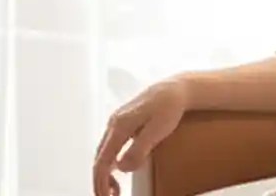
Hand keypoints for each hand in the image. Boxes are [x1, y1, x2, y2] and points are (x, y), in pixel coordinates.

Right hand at [91, 78, 189, 195]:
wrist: (176, 89)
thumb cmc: (169, 108)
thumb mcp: (157, 130)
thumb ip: (139, 149)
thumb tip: (121, 168)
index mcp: (119, 126)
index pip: (102, 161)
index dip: (101, 182)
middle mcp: (113, 124)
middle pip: (99, 158)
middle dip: (101, 181)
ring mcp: (117, 122)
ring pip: (103, 152)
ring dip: (106, 173)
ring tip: (115, 190)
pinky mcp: (124, 123)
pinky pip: (111, 146)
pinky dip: (111, 162)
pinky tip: (119, 170)